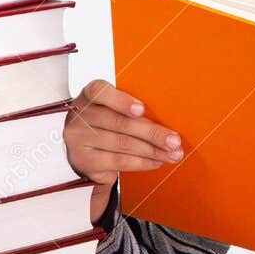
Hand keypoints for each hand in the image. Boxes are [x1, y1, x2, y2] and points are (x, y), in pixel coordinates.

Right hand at [64, 80, 183, 221]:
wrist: (83, 151)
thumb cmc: (104, 124)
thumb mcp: (110, 109)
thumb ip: (131, 108)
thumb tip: (166, 117)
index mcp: (88, 97)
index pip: (99, 92)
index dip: (121, 100)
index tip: (141, 109)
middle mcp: (81, 116)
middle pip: (120, 123)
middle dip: (152, 133)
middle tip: (174, 140)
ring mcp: (80, 140)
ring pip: (122, 144)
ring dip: (153, 150)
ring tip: (172, 153)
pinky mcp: (86, 160)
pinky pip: (119, 161)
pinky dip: (142, 162)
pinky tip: (156, 161)